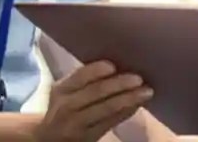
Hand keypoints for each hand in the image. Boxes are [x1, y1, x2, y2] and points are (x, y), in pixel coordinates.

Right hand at [34, 60, 152, 141]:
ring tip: (146, 91)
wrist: (51, 139)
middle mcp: (66, 107)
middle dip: (119, 84)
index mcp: (61, 90)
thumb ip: (86, 79)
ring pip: (106, 109)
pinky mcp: (89, 138)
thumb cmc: (66, 107)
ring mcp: (77, 125)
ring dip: (129, 99)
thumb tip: (120, 64)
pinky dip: (127, 112)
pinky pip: (112, 122)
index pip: (79, 76)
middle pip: (95, 92)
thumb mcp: (67, 92)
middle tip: (139, 78)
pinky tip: (138, 104)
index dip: (96, 70)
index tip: (113, 65)